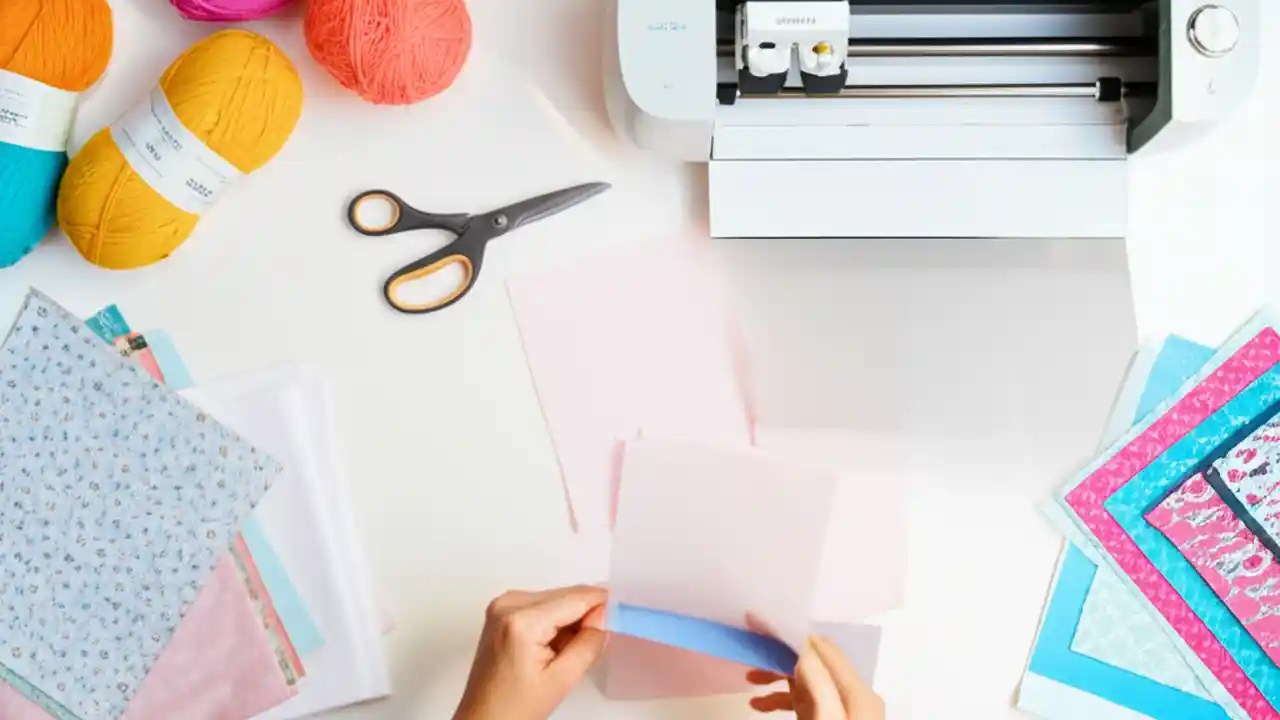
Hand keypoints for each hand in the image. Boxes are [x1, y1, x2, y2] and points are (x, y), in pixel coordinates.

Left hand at [453, 585, 608, 719]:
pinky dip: (553, 621)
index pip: (575, 598)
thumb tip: (604, 616)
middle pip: (565, 595)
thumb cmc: (514, 708)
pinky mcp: (501, 611)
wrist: (483, 719)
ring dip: (568, 619)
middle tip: (589, 645)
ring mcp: (502, 605)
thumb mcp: (563, 679)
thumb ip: (589, 642)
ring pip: (555, 599)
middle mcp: (508, 604)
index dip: (601, 606)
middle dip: (583, 615)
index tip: (619, 616)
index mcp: (521, 620)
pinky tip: (550, 646)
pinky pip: (540, 605)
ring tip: (562, 653)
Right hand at [747, 635, 884, 719]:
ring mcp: (840, 712)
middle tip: (748, 649)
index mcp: (857, 693)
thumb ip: (818, 685)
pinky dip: (780, 699)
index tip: (761, 623)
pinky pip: (803, 703)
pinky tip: (759, 705)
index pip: (824, 649)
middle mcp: (851, 698)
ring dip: (775, 679)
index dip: (792, 634)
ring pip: (804, 683)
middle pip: (812, 663)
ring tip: (749, 681)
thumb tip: (802, 648)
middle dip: (778, 656)